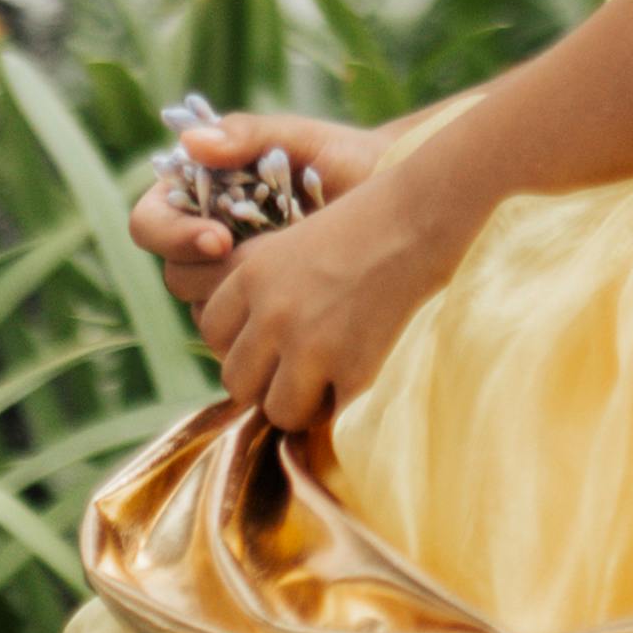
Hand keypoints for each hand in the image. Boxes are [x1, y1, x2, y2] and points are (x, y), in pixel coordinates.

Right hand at [130, 110, 375, 321]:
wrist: (390, 197)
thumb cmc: (339, 158)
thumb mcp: (296, 138)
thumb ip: (245, 134)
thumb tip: (190, 142)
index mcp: (195, 198)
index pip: (150, 225)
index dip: (174, 237)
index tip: (221, 239)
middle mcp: (204, 243)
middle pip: (176, 276)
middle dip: (214, 275)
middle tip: (262, 267)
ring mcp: (233, 285)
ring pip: (206, 314)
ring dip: (241, 305)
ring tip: (291, 285)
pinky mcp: (262, 317)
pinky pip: (243, 339)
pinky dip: (263, 329)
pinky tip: (303, 311)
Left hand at [198, 166, 460, 440]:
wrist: (422, 218)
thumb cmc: (366, 219)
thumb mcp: (293, 242)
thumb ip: (263, 288)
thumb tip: (253, 339)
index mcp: (252, 275)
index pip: (210, 332)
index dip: (237, 342)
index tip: (264, 340)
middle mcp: (273, 314)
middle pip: (235, 381)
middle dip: (261, 381)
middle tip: (292, 369)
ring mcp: (312, 345)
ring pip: (276, 410)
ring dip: (297, 404)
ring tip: (321, 385)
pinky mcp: (354, 369)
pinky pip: (328, 414)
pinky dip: (341, 404)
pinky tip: (355, 377)